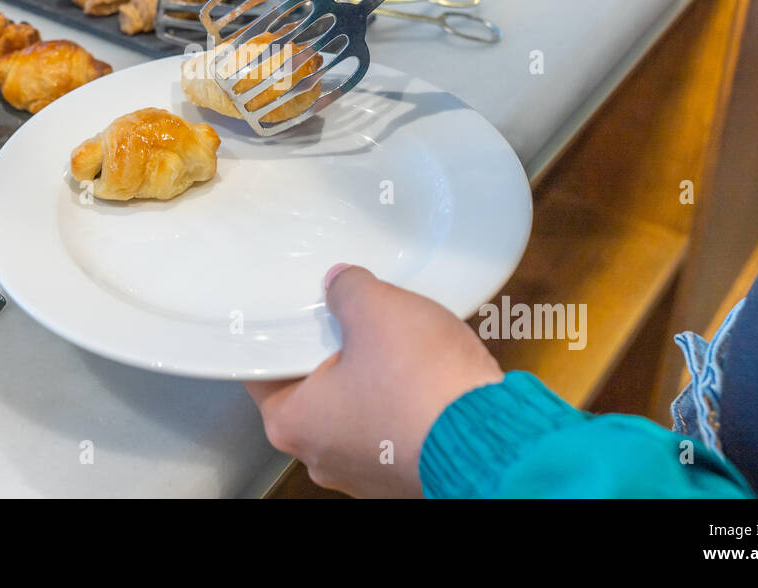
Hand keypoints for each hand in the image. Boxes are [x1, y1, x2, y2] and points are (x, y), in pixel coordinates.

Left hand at [246, 264, 502, 496]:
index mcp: (291, 422)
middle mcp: (320, 456)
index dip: (279, 332)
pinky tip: (422, 372)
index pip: (263, 368)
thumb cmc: (421, 384)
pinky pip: (393, 425)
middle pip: (310, 388)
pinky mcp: (405, 474)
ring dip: (371, 375)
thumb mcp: (377, 309)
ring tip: (394, 340)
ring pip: (355, 407)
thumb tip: (339, 283)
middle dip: (330, 351)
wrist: (494, 442)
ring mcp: (364, 471)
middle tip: (347, 315)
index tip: (292, 308)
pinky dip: (402, 400)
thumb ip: (347, 288)